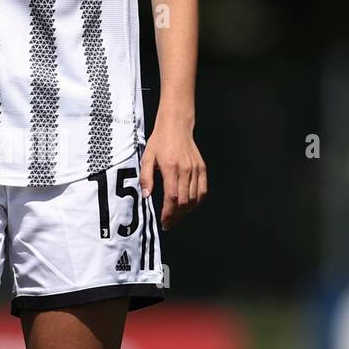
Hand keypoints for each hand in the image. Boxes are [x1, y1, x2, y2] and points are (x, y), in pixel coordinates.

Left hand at [139, 112, 206, 230]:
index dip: (168, 213)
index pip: (172, 197)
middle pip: (183, 201)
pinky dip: (198, 201)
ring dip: (186, 211)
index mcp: (170, 168)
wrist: (176, 126)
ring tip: (177, 216)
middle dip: (176, 216)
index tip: (164, 221)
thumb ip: (146, 177)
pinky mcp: (202, 168)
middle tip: (169, 223)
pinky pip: (203, 190)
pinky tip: (190, 206)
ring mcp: (196, 169)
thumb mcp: (147, 157)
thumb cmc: (160, 141)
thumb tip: (146, 195)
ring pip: (194, 198)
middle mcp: (185, 170)